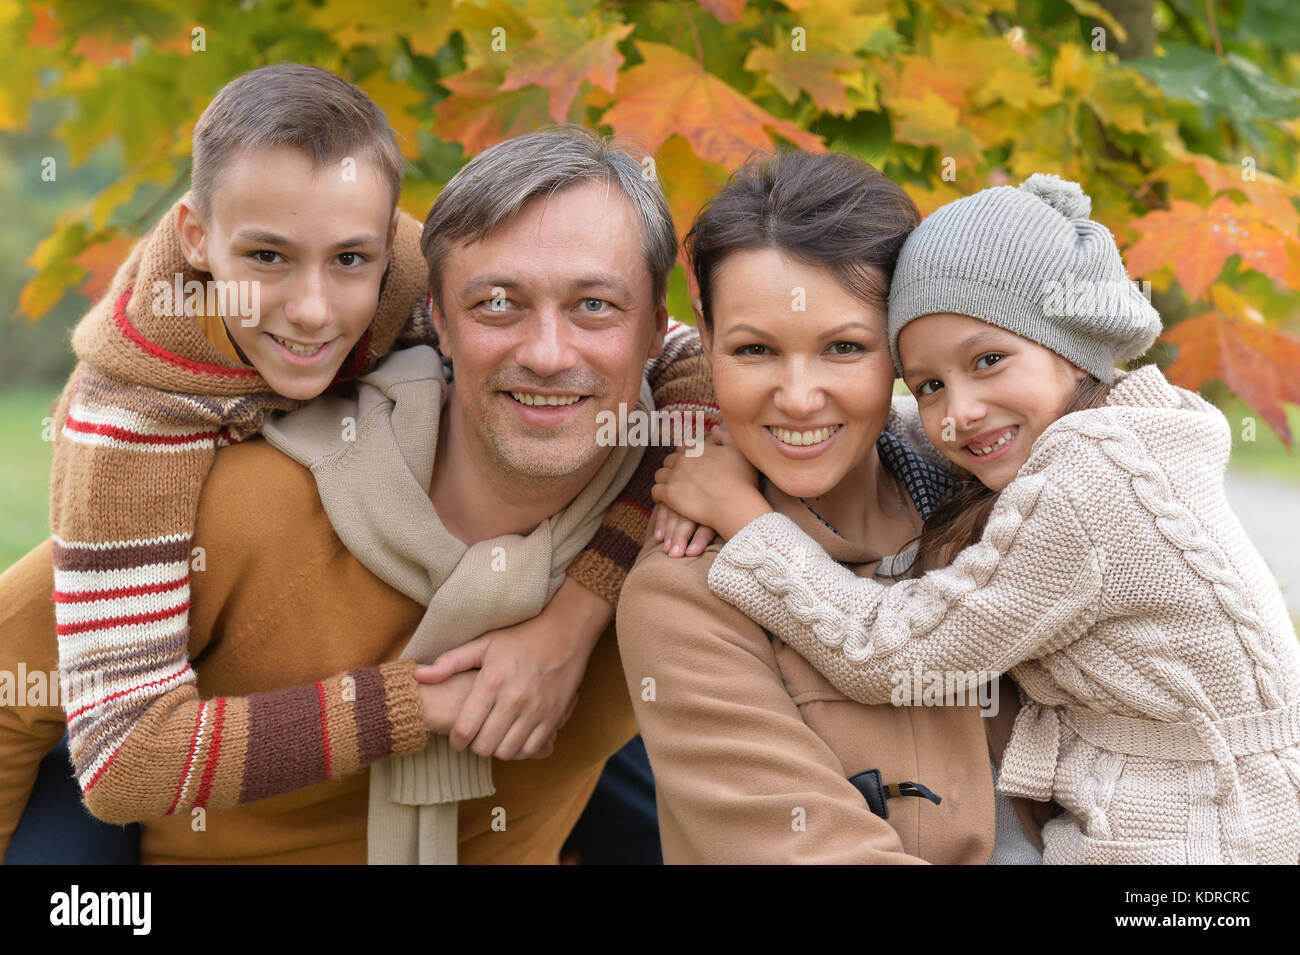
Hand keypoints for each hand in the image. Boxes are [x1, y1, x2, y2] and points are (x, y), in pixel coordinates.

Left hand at [414, 577, 607, 759]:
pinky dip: (520, 750)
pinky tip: (515, 738)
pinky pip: (532, 748)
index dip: (455, 740)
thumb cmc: (521, 637)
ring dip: (497, 749)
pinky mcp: (554, 716)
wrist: (565, 631)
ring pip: (507, 751)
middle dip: (475, 746)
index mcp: (492, 681)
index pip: (465, 728)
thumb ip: (450, 662)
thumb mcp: (483, 644)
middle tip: (475, 738)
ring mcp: (536, 709)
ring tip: (494, 737)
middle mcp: (513, 699)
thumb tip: (418, 675)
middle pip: (484, 746)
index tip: (456, 739)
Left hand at [651, 425, 735, 555]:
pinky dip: (659, 496)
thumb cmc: (742, 481)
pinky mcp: (669, 493)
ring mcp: (675, 475)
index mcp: (698, 448)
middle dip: (673, 469)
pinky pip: (655, 492)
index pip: (683, 448)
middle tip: (681, 481)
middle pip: (669, 461)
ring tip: (673, 491)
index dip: (685, 457)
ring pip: (660, 475)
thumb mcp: (740, 453)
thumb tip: (714, 428)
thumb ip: (726, 437)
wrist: (735, 505)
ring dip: (665, 482)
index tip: (691, 468)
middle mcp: (684, 458)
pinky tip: (667, 502)